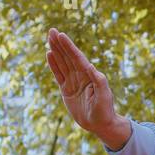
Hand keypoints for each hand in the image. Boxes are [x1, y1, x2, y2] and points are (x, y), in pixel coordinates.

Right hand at [45, 28, 130, 149]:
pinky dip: (53, 65)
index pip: (77, 58)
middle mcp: (80, 76)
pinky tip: (49, 54)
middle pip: (68, 57)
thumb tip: (90, 66)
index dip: (69, 46)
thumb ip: (99, 81)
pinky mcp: (66, 89)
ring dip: (56, 51)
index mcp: (89, 75)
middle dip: (60, 44)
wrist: (100, 124)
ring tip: (49, 38)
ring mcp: (73, 82)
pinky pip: (58, 74)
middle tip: (52, 30)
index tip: (61, 35)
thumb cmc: (105, 110)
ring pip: (62, 63)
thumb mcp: (104, 96)